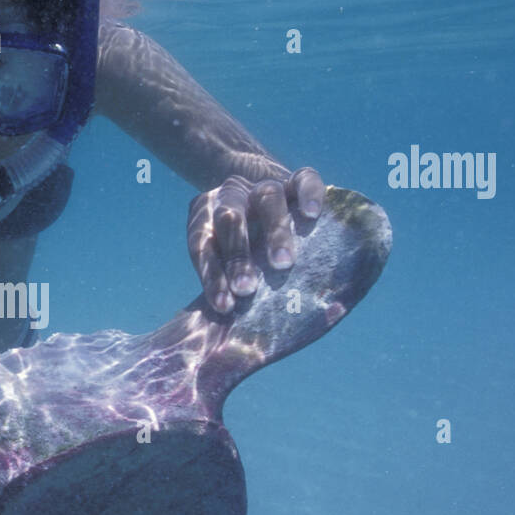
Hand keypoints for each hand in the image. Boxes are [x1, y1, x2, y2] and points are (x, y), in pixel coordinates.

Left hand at [187, 167, 325, 313]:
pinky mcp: (296, 179)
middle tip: (247, 288)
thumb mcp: (228, 259)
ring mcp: (264, 185)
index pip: (203, 246)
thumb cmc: (245, 244)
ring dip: (274, 231)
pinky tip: (312, 216)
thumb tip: (237, 335)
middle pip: (229, 218)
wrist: (262, 193)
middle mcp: (231, 196)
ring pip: (267, 197)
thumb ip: (230, 285)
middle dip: (237, 255)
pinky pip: (304, 179)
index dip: (212, 276)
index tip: (224, 306)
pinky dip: (308, 195)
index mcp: (206, 218)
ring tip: (283, 264)